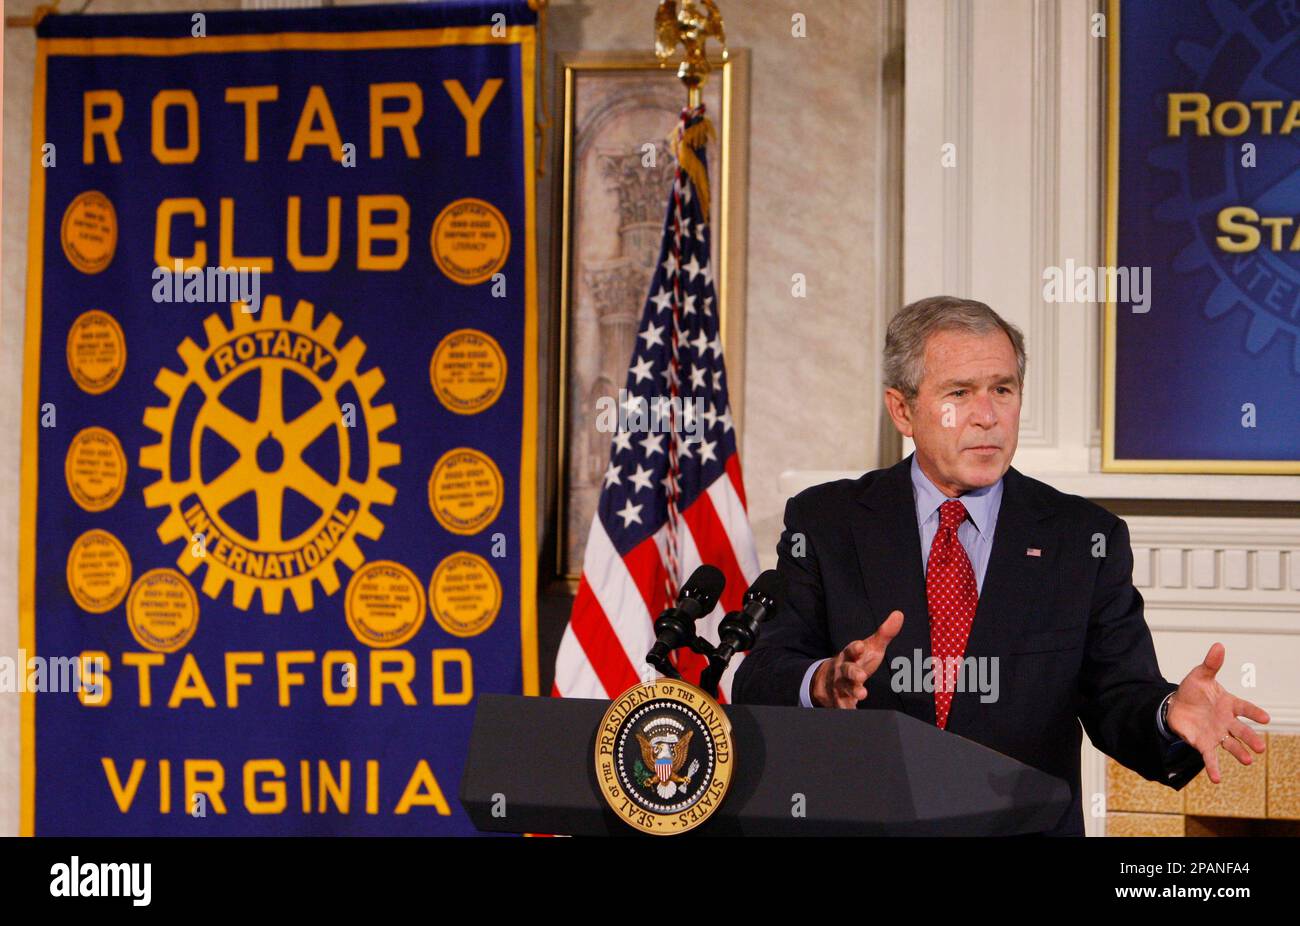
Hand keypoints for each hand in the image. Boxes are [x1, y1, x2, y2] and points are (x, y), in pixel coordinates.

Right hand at [812, 610, 903, 708]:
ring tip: (862, 694)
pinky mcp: (840, 701)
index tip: (860, 646)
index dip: (855, 648)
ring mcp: (840, 686)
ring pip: (845, 688)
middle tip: (861, 675)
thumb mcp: (870, 648)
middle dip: (853, 672)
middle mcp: (843, 670)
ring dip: (853, 691)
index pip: (851, 650)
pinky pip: (843, 706)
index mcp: (850, 655)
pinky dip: (847, 708)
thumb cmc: (857, 661)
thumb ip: (884, 633)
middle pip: (846, 670)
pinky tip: (852, 710)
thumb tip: (899, 614)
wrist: (828, 680)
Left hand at [1167, 642, 1269, 783]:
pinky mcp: (1204, 744)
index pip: (1245, 708)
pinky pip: (1211, 757)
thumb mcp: (1199, 676)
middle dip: (1251, 738)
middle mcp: (1226, 721)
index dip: (1254, 713)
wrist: (1175, 706)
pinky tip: (1216, 779)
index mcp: (1229, 704)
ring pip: (1231, 745)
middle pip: (1241, 731)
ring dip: (1239, 753)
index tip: (1265, 718)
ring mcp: (1217, 734)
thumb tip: (1218, 645)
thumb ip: (1210, 664)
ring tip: (1248, 761)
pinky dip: (1214, 768)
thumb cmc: (1192, 691)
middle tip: (1260, 747)